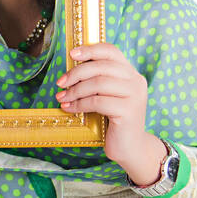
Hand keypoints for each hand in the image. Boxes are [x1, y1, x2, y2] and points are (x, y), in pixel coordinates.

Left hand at [56, 43, 166, 183]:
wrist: (130, 148)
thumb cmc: (114, 121)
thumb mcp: (108, 96)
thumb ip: (98, 81)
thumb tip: (70, 71)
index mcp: (131, 73)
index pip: (111, 51)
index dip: (90, 50)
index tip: (71, 54)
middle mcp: (136, 81)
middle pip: (101, 67)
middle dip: (76, 73)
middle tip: (60, 83)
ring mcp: (134, 96)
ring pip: (98, 83)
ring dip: (75, 90)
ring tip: (62, 97)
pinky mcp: (128, 111)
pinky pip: (97, 101)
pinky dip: (79, 104)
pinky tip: (69, 108)